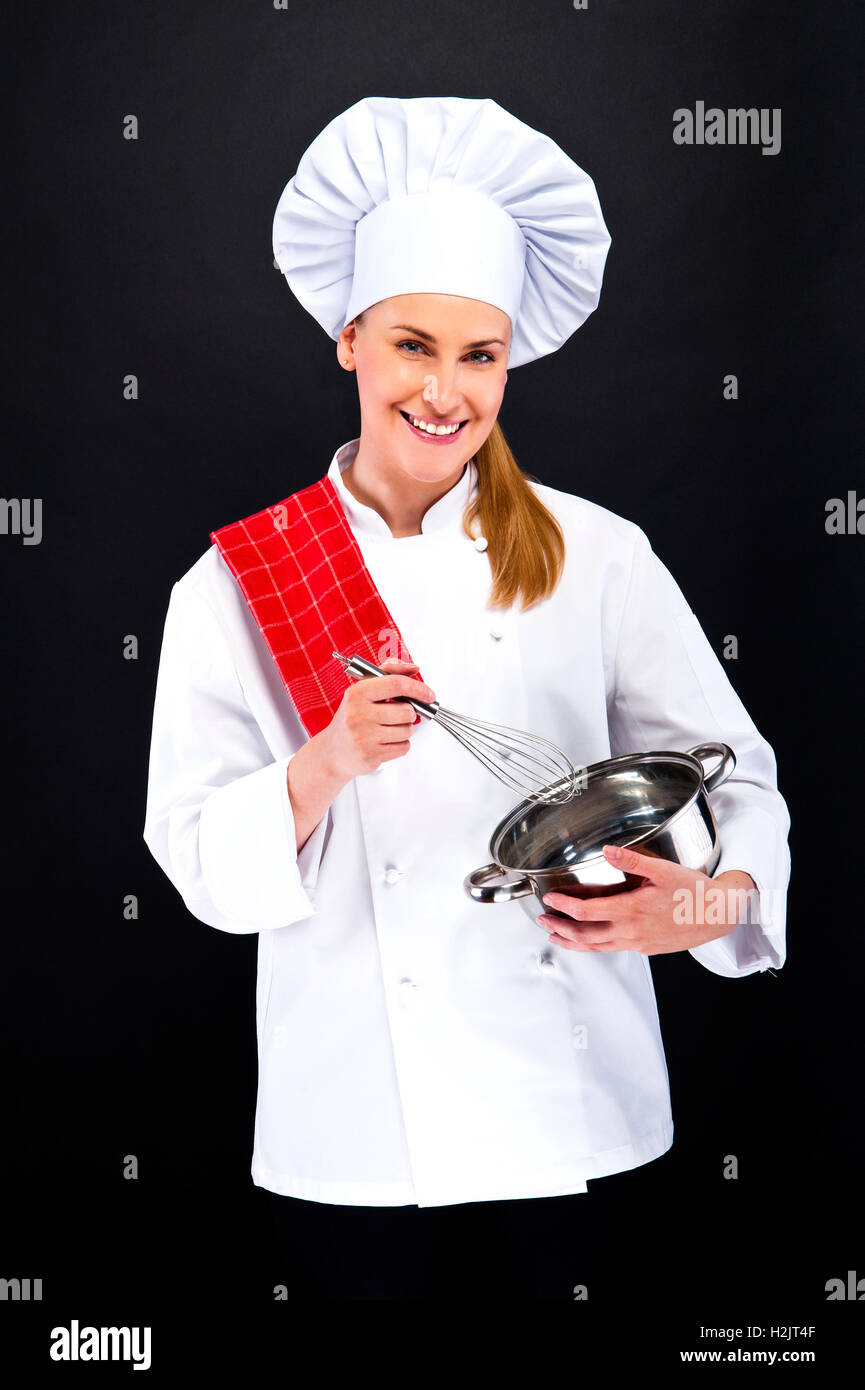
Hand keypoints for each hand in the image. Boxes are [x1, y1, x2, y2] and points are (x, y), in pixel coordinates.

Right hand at [316, 658, 435, 780]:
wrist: (333, 751)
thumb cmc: (352, 718)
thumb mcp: (363, 691)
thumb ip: (388, 674)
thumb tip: (413, 668)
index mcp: (357, 693)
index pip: (396, 684)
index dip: (418, 688)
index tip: (428, 694)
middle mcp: (358, 714)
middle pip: (407, 711)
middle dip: (409, 714)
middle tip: (398, 715)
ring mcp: (364, 736)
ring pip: (407, 730)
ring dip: (404, 730)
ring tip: (387, 730)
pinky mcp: (371, 755)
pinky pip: (403, 747)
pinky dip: (400, 745)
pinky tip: (385, 742)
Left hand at [536, 844, 757, 954]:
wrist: (719, 916)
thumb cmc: (694, 892)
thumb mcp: (664, 870)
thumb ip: (633, 860)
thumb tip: (607, 851)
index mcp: (632, 910)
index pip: (587, 911)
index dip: (564, 907)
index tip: (551, 900)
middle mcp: (631, 931)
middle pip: (585, 935)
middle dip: (560, 929)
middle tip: (543, 921)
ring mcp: (638, 943)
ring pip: (597, 947)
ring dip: (573, 943)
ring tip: (557, 937)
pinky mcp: (646, 949)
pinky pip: (613, 949)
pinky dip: (594, 947)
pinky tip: (591, 941)